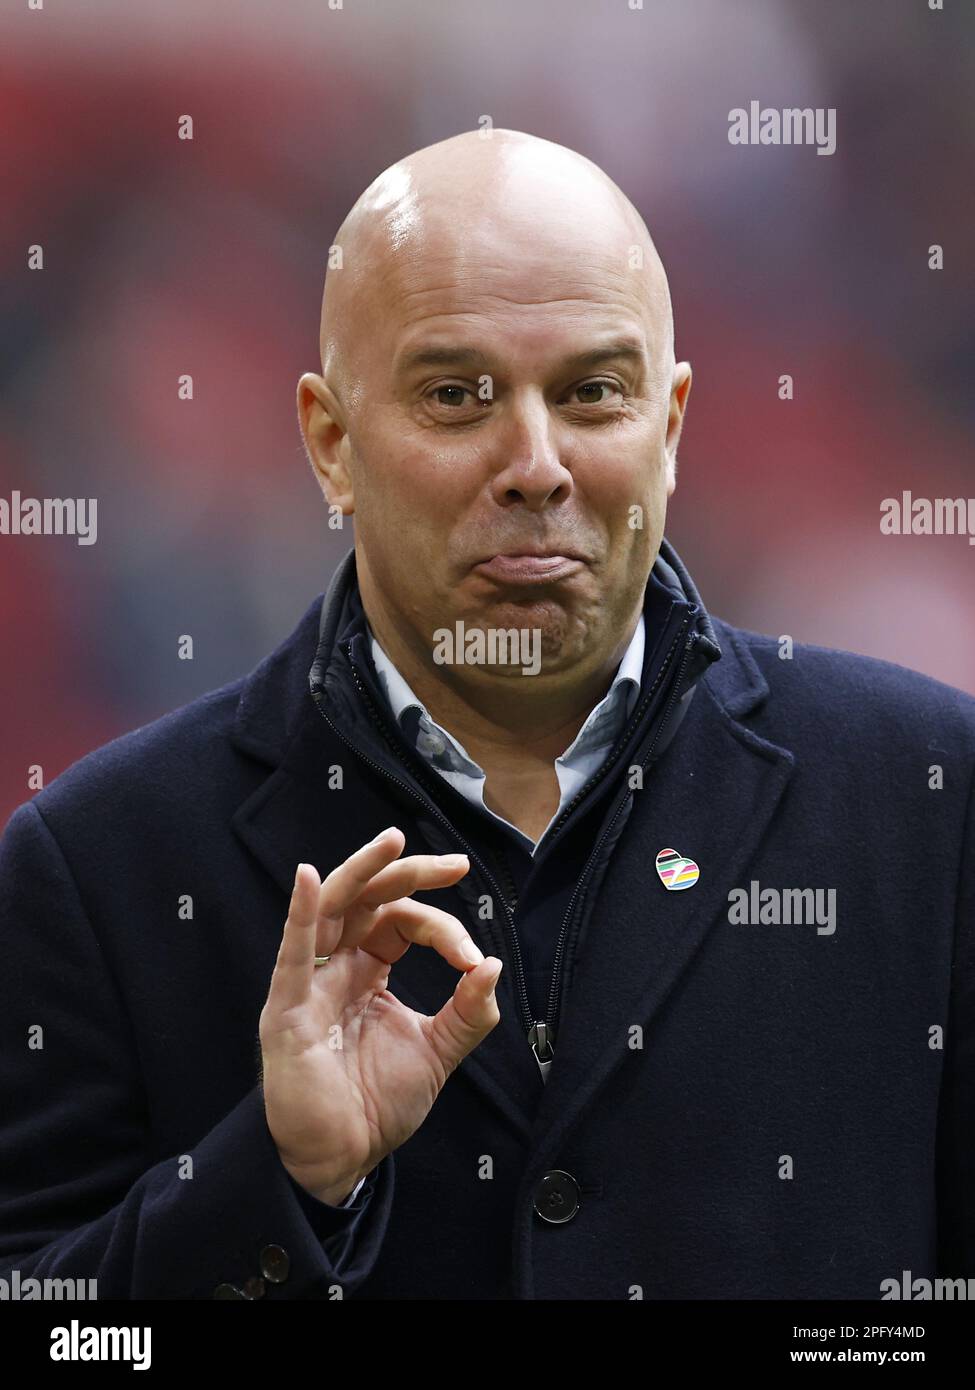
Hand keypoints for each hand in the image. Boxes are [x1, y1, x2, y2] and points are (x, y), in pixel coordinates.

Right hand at [259, 827, 502, 1204]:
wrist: (343, 1159)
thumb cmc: (377, 1105)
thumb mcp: (438, 1053)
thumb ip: (468, 1013)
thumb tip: (493, 967)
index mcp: (368, 972)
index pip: (403, 924)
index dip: (443, 929)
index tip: (472, 958)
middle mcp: (337, 968)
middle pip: (369, 900)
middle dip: (408, 873)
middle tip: (454, 863)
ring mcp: (309, 984)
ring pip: (332, 909)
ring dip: (362, 871)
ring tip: (392, 841)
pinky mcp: (288, 1010)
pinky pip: (293, 954)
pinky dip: (301, 913)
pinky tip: (312, 878)